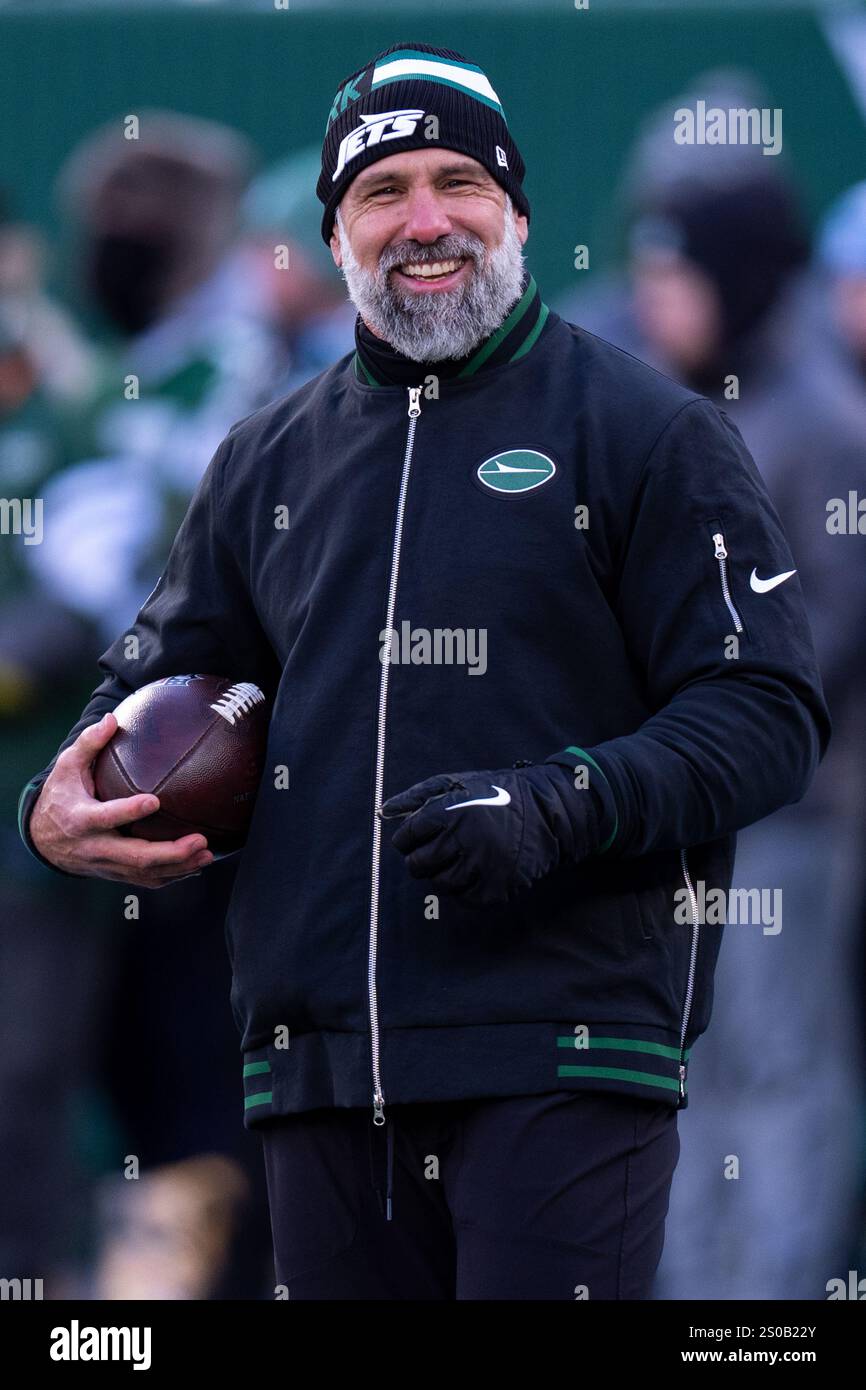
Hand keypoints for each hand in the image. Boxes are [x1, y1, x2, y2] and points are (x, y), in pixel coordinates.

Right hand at [29, 712, 213, 887]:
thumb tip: (112, 719)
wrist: (43, 840)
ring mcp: (106, 865)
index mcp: (81, 819)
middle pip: (133, 857)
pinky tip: (196, 866)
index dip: (129, 812)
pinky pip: (146, 881)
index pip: (106, 818)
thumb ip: (89, 744)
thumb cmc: (60, 797)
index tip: (155, 801)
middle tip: (199, 840)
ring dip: (178, 867)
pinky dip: (172, 877)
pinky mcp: (115, 874)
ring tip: (207, 855)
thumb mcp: (67, 768)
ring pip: (144, 873)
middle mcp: (95, 847)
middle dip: (169, 852)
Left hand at [379, 763, 599, 906]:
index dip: (410, 838)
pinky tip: (477, 870)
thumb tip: (383, 811)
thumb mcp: (457, 784)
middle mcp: (462, 840)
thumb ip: (417, 797)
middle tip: (440, 850)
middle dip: (422, 858)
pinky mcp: (494, 890)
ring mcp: (479, 867)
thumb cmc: (496, 794)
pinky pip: (463, 898)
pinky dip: (466, 888)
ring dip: (444, 874)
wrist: (548, 813)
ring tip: (461, 858)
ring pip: (439, 884)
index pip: (406, 837)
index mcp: (448, 812)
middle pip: (417, 865)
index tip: (421, 836)